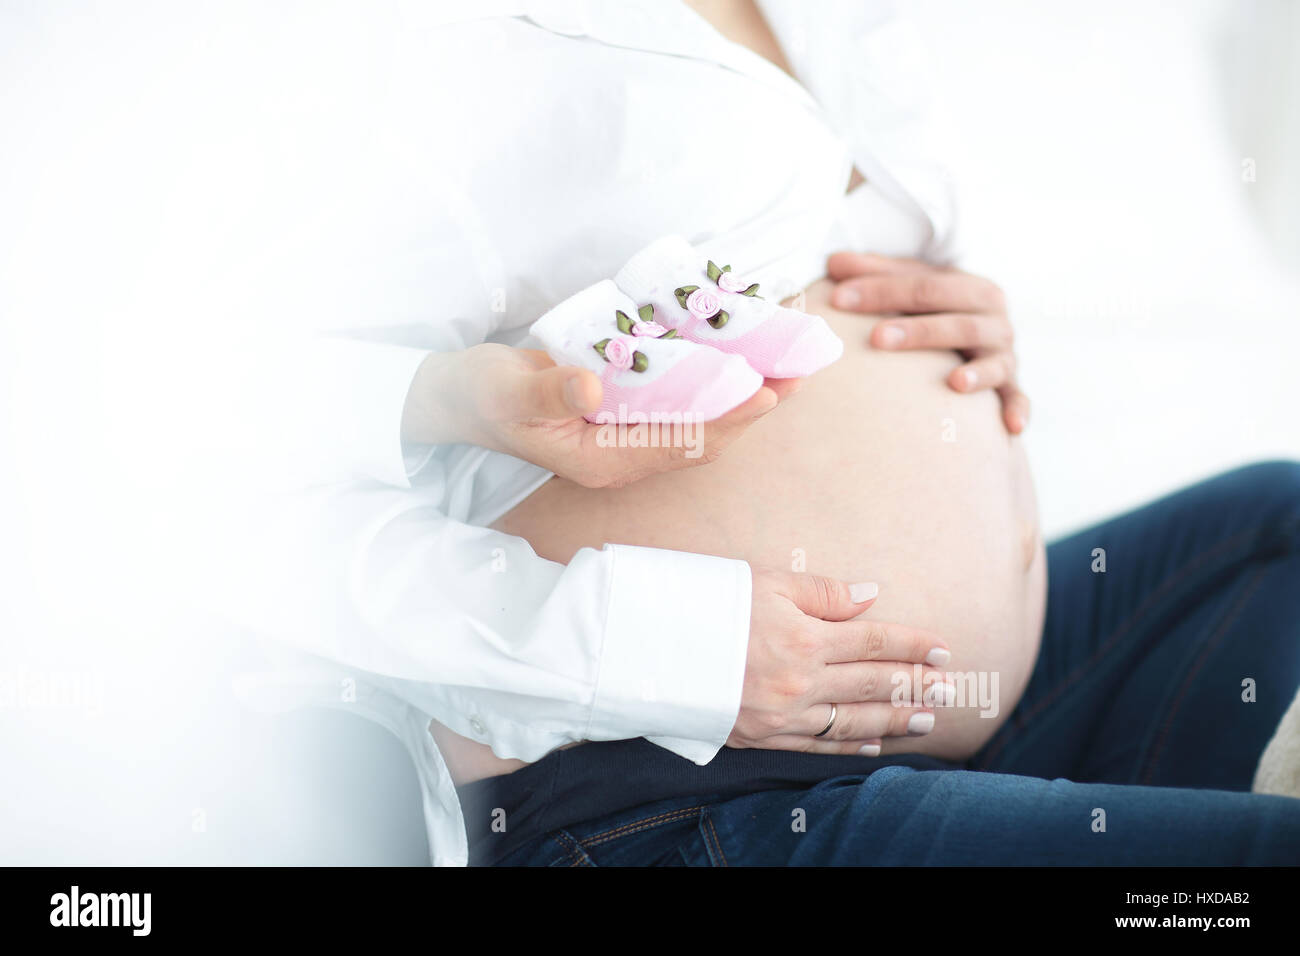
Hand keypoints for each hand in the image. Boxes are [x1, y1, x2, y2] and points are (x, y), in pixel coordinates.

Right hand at [402, 343, 800, 488]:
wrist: (458, 397)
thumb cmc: (482, 397)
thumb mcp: (509, 392)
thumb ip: (549, 390)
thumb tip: (594, 388)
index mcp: (604, 461)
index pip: (681, 444)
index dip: (728, 420)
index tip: (768, 394)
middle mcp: (626, 453)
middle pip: (706, 435)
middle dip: (753, 406)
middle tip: (799, 372)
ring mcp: (629, 432)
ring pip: (701, 418)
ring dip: (743, 392)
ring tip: (786, 361)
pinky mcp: (627, 409)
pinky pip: (682, 398)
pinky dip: (714, 376)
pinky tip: (738, 351)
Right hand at [728, 568, 950, 754]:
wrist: (649, 647)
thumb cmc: (706, 601)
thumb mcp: (765, 581)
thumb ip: (823, 592)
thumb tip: (871, 596)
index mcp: (806, 638)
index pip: (874, 641)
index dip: (912, 644)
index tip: (943, 647)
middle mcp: (801, 681)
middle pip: (873, 684)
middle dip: (915, 684)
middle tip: (949, 688)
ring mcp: (782, 714)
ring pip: (853, 720)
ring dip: (895, 719)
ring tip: (927, 718)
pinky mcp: (761, 736)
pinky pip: (817, 743)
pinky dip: (851, 744)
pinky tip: (874, 742)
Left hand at [826, 252, 1029, 433]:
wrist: (983, 332)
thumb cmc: (935, 309)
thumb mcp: (912, 284)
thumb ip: (875, 272)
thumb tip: (833, 261)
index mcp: (970, 287)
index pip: (924, 284)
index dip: (882, 289)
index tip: (839, 299)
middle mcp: (994, 319)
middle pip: (957, 322)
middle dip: (918, 330)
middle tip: (877, 338)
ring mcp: (1004, 353)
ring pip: (990, 360)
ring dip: (975, 372)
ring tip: (954, 383)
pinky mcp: (1011, 384)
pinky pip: (1017, 397)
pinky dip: (1018, 409)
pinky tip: (1012, 426)